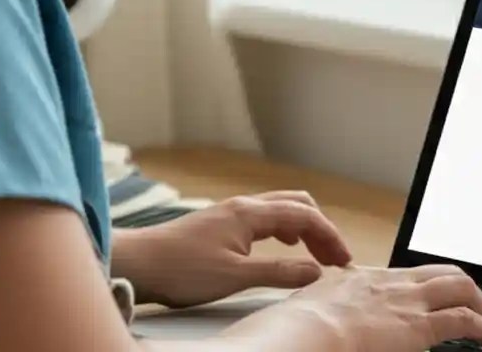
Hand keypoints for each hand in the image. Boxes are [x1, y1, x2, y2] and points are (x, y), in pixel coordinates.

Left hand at [112, 191, 352, 308]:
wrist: (137, 262)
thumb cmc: (181, 270)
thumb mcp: (235, 277)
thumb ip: (278, 273)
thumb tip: (315, 272)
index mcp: (251, 213)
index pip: (305, 215)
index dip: (329, 236)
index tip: (344, 260)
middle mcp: (244, 206)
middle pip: (297, 204)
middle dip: (320, 228)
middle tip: (333, 257)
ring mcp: (230, 212)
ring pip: (280, 209)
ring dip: (303, 228)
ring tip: (314, 254)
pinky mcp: (220, 223)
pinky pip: (264, 218)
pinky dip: (284, 229)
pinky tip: (281, 247)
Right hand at [227, 265, 481, 351]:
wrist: (308, 330)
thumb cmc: (301, 325)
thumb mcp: (315, 304)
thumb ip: (329, 300)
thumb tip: (322, 306)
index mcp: (368, 277)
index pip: (412, 273)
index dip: (433, 283)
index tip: (440, 294)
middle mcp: (395, 282)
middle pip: (444, 273)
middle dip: (466, 288)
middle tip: (477, 305)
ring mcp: (410, 301)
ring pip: (462, 290)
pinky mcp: (421, 326)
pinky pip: (467, 322)